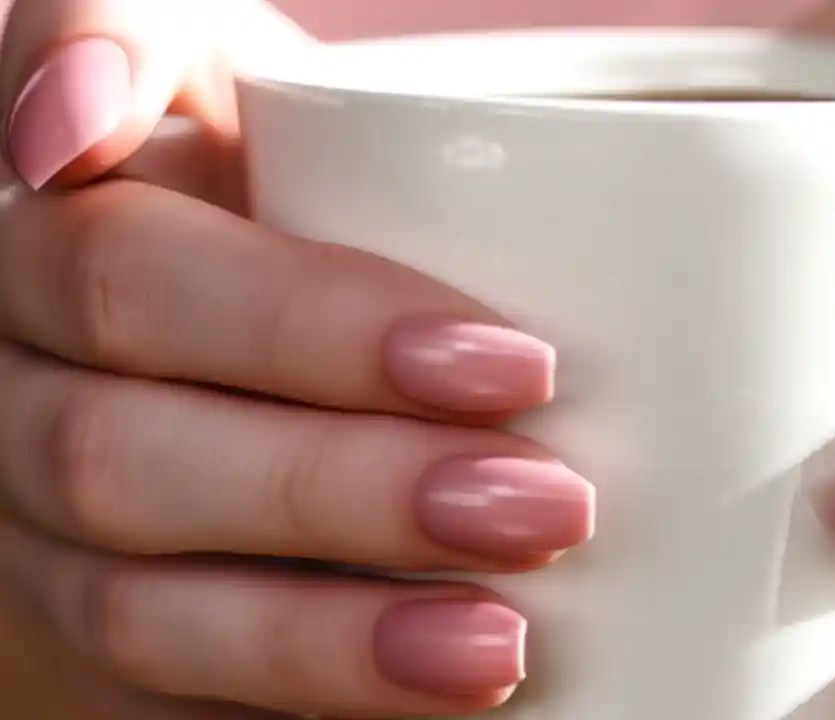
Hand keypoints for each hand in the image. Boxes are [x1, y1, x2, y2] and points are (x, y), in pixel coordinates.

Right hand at [0, 0, 594, 716]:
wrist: (215, 310)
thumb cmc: (260, 176)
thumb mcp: (222, 80)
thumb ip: (134, 33)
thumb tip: (69, 116)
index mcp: (59, 237)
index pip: (140, 278)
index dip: (312, 327)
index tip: (514, 363)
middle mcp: (19, 388)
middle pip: (135, 459)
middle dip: (351, 492)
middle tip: (548, 506)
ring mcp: (36, 531)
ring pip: (138, 611)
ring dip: (324, 641)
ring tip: (497, 648)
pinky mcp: (83, 639)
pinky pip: (149, 706)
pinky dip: (288, 713)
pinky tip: (416, 718)